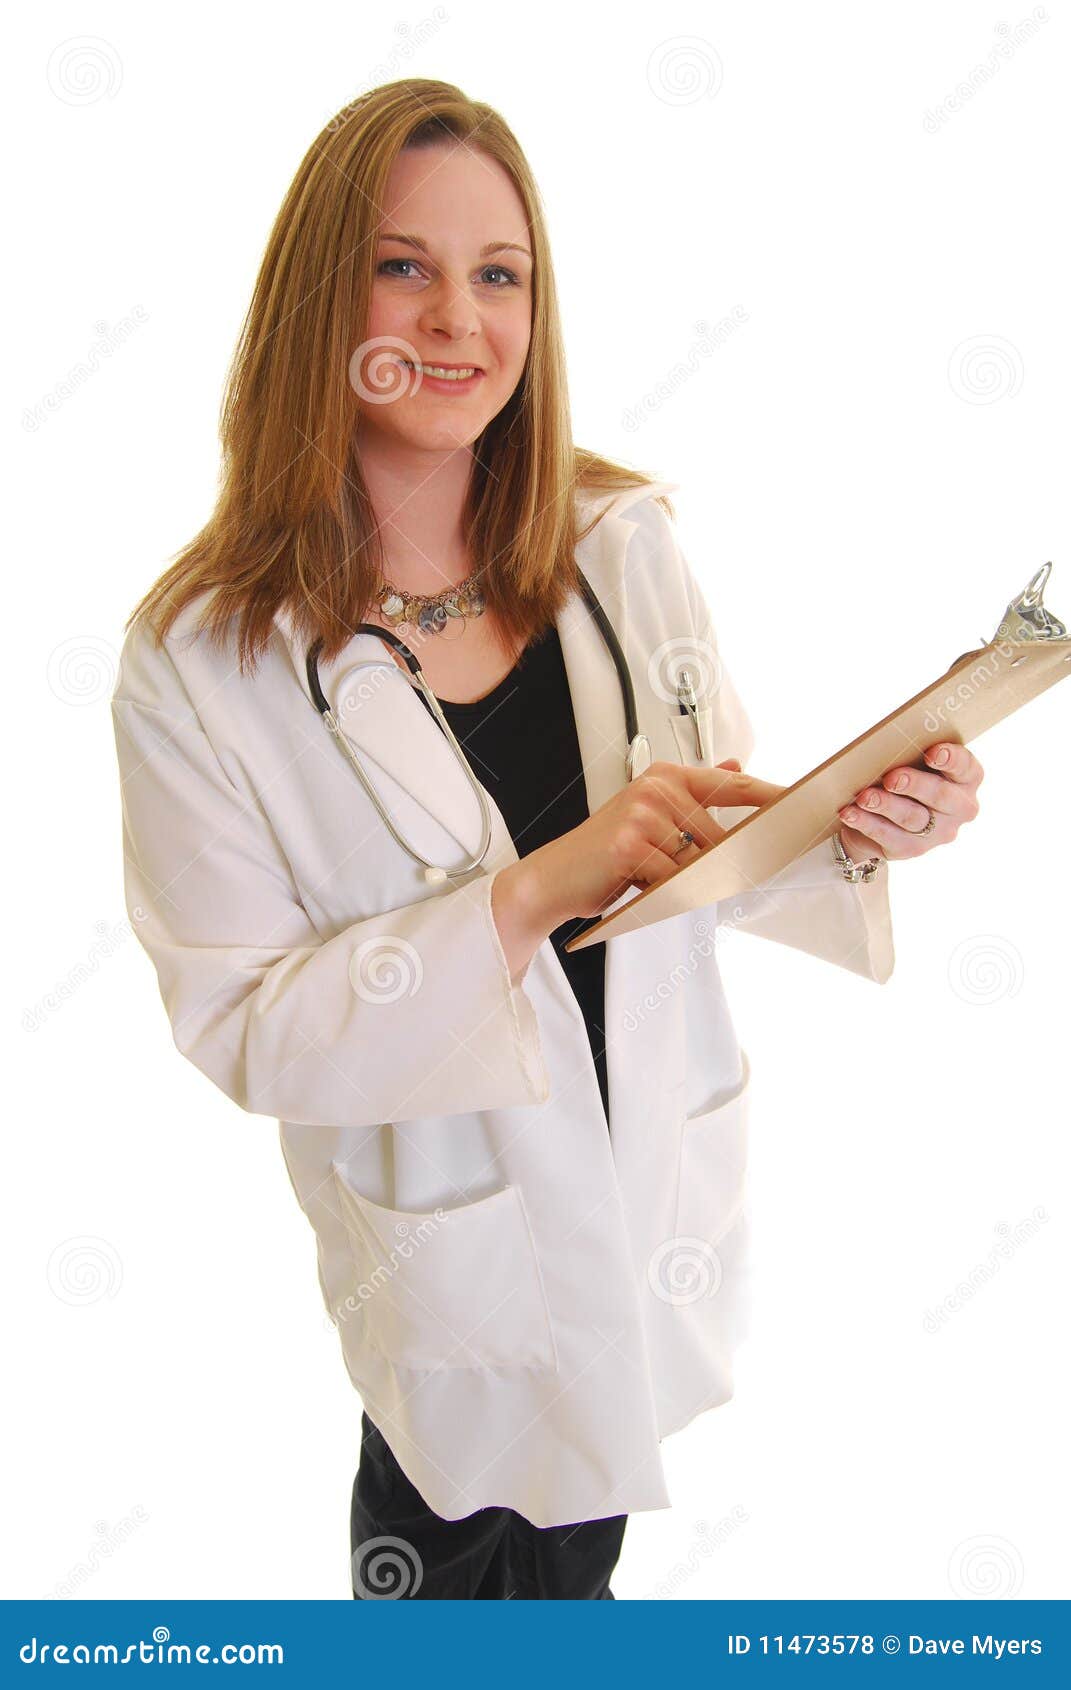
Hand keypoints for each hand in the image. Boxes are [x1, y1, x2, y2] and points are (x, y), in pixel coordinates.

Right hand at [504, 760, 783, 927]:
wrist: (556, 876)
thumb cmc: (607, 852)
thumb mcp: (650, 814)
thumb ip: (696, 794)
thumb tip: (737, 767)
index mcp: (666, 777)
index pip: (733, 786)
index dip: (770, 797)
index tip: (801, 806)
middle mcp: (656, 787)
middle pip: (720, 834)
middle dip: (719, 863)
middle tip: (693, 877)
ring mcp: (643, 814)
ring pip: (697, 860)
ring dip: (685, 880)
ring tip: (653, 878)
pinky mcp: (631, 844)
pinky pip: (673, 877)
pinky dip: (665, 891)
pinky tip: (642, 886)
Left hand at [837, 741, 983, 862]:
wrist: (881, 814)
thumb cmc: (902, 776)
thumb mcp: (910, 762)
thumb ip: (909, 754)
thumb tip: (884, 745)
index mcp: (965, 779)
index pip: (966, 767)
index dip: (951, 759)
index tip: (932, 753)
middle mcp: (959, 808)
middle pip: (941, 795)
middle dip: (915, 785)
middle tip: (891, 779)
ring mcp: (938, 832)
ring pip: (913, 818)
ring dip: (886, 805)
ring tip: (864, 797)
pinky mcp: (912, 849)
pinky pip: (890, 837)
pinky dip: (867, 823)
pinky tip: (850, 813)